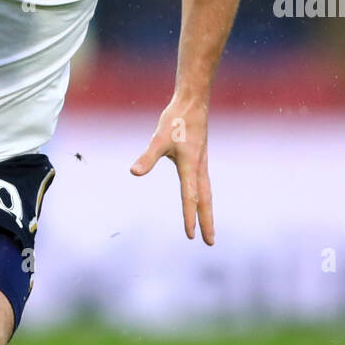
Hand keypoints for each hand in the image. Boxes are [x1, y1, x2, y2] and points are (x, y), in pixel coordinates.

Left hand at [130, 98, 213, 244]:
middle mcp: (199, 167)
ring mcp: (202, 163)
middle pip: (205, 200)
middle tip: (210, 243)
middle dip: (207, 222)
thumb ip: (147, 157)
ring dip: (207, 211)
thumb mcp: (158, 139)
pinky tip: (200, 201)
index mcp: (191, 166)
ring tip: (209, 228)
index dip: (189, 217)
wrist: (193, 102)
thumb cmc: (175, 120)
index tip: (191, 236)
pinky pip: (204, 184)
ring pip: (207, 193)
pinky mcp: (200, 158)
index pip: (189, 197)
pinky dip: (204, 197)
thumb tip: (134, 172)